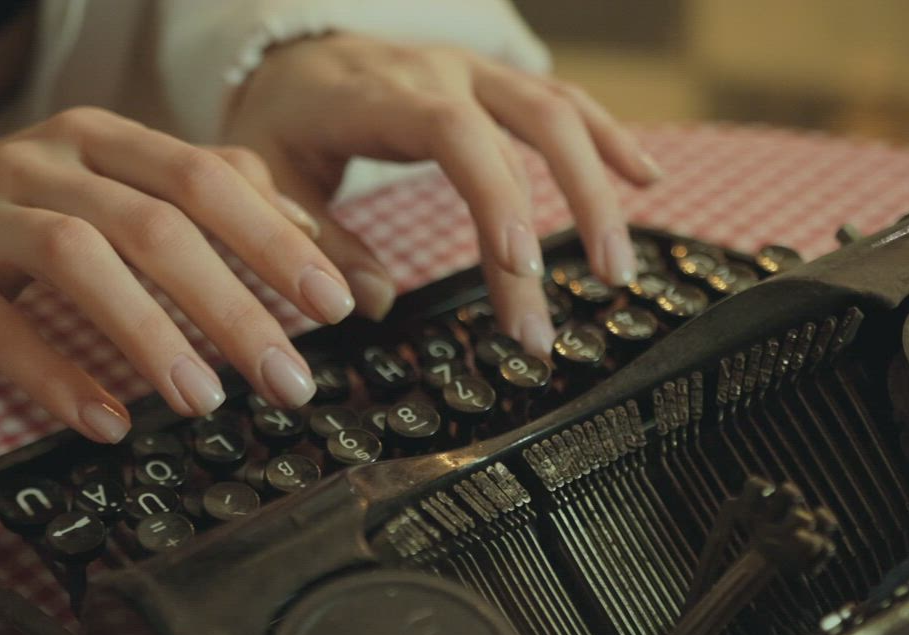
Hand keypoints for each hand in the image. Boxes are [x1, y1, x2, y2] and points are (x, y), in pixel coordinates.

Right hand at [0, 107, 354, 443]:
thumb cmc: (34, 213)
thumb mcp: (129, 196)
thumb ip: (232, 218)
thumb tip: (340, 264)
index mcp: (112, 140)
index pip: (212, 180)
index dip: (279, 242)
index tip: (336, 306)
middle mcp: (51, 162)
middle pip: (158, 225)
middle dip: (235, 307)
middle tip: (290, 378)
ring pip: (82, 260)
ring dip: (152, 336)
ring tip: (205, 401)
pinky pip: (1, 328)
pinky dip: (58, 376)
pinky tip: (107, 422)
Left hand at [224, 33, 662, 355]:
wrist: (292, 57)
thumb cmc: (281, 123)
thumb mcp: (265, 177)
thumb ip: (310, 239)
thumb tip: (370, 302)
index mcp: (375, 95)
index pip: (451, 131)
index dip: (493, 195)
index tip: (520, 267)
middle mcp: (438, 72)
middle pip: (525, 129)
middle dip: (564, 216)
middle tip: (573, 303)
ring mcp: (474, 73)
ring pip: (558, 115)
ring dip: (598, 191)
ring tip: (618, 270)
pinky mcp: (496, 84)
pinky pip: (564, 102)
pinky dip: (608, 139)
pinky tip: (644, 178)